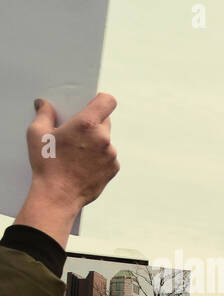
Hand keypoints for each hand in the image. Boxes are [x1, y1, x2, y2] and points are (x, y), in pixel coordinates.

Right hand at [16, 94, 119, 247]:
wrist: (58, 195)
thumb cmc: (47, 164)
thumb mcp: (37, 134)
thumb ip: (44, 114)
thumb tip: (44, 104)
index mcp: (86, 125)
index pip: (107, 101)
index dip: (101, 100)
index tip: (93, 104)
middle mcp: (103, 138)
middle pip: (105, 121)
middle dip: (92, 123)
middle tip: (76, 132)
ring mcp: (111, 154)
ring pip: (106, 140)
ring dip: (95, 142)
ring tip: (77, 152)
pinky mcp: (114, 168)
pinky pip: (109, 156)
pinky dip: (99, 157)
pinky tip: (83, 164)